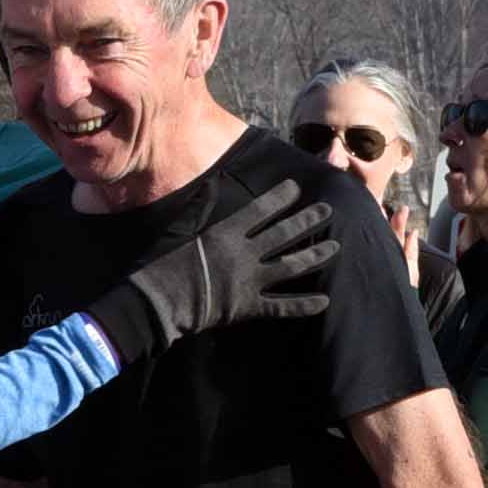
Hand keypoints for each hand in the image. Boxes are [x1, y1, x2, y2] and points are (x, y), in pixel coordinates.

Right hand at [83, 189, 336, 368]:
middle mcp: (244, 254)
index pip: (262, 209)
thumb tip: (215, 181)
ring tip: (335, 246)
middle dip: (309, 220)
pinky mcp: (247, 306)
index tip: (297, 188)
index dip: (282, 197)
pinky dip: (303, 305)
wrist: (151, 305)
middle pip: (285, 233)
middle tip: (328, 210)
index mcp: (226, 233)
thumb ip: (201, 205)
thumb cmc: (158, 265)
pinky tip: (324, 301)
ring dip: (315, 256)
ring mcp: (249, 281)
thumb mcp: (178, 229)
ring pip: (292, 265)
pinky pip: (282, 306)